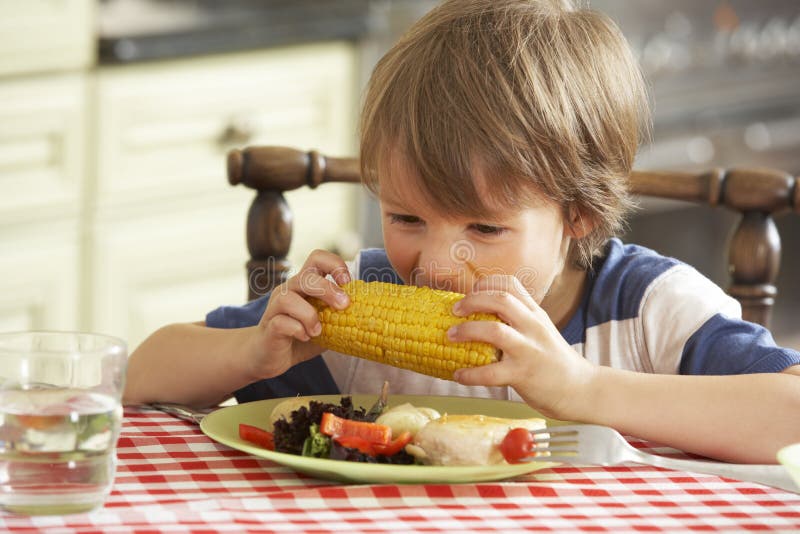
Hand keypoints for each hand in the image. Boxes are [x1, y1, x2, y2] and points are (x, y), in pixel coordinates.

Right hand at [250, 249, 350, 378]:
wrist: (268, 356)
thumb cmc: (301, 336)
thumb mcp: (328, 324)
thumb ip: (344, 316)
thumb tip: (377, 315)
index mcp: (305, 284)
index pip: (318, 258)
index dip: (335, 264)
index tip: (348, 283)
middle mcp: (289, 290)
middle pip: (306, 276)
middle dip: (328, 289)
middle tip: (343, 306)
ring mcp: (276, 307)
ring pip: (289, 297)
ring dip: (310, 314)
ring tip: (318, 331)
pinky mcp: (269, 326)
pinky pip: (282, 322)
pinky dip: (298, 330)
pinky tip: (305, 337)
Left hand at [449, 274, 595, 419]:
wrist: (581, 389)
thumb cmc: (555, 361)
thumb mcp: (541, 331)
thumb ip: (519, 320)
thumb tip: (481, 316)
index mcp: (536, 314)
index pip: (510, 284)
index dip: (485, 284)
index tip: (469, 292)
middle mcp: (533, 326)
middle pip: (500, 300)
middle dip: (472, 301)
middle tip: (454, 310)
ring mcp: (529, 350)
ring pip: (494, 331)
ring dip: (467, 331)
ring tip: (450, 336)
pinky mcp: (523, 375)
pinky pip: (490, 373)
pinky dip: (470, 374)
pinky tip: (458, 374)